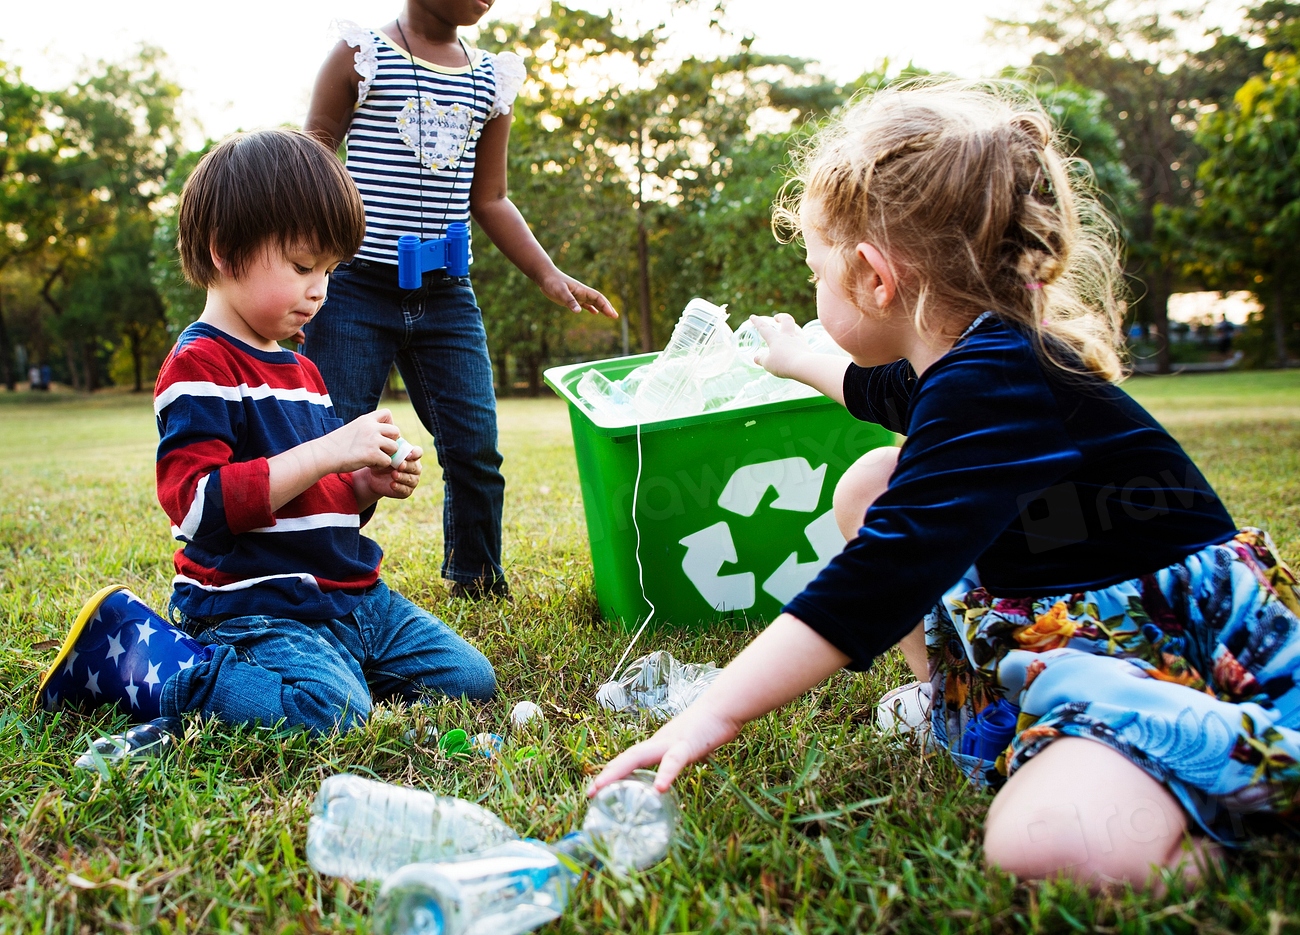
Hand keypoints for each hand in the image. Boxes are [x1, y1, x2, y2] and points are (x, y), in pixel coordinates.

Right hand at [315, 409, 400, 473]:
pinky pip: (387, 461)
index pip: (387, 413)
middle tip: (382, 449)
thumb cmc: (335, 445)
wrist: (323, 454)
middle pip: (396, 431)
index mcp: (366, 420)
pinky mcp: (372, 454)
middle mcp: (371, 427)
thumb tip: (381, 437)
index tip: (382, 435)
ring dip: (387, 455)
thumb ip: (366, 429)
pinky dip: (380, 466)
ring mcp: (373, 440)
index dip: (389, 424)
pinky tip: (370, 465)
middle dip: (392, 442)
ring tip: (375, 459)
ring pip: (395, 447)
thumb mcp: (353, 429)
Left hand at [355, 445, 422, 500]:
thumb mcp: (385, 453)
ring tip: (393, 475)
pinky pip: (405, 490)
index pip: (418, 453)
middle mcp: (415, 468)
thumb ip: (391, 446)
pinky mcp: (406, 491)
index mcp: (412, 456)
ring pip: (411, 479)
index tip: (408, 455)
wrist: (373, 477)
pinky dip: (399, 487)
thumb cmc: (382, 461)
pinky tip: (392, 484)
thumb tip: (395, 436)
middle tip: (400, 465)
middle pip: (415, 467)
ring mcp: (412, 480)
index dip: (415, 453)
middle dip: (408, 466)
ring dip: (403, 477)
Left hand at [538, 270, 617, 317]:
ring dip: (602, 308)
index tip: (611, 314)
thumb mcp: (561, 292)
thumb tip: (579, 311)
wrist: (545, 276)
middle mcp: (582, 293)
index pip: (598, 298)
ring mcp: (577, 295)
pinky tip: (595, 313)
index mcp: (582, 290)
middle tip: (615, 316)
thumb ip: (570, 301)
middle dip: (607, 308)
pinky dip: (591, 308)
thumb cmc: (552, 282)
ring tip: (610, 315)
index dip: (606, 305)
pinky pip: (585, 304)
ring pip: (593, 302)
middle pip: (598, 300)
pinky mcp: (572, 298)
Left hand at [588, 702, 742, 794]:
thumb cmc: (707, 728)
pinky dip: (665, 774)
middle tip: (590, 792)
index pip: (629, 760)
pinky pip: (674, 761)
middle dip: (607, 775)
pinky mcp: (688, 745)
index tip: (596, 789)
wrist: (724, 707)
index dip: (612, 773)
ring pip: (639, 757)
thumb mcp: (687, 748)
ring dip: (619, 771)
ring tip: (603, 786)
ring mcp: (671, 742)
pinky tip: (659, 789)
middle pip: (627, 758)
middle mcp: (659, 743)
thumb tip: (671, 778)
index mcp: (658, 746)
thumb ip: (676, 760)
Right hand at [751, 313, 812, 378]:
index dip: (757, 322)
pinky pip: (802, 339)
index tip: (752, 316)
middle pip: (786, 320)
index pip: (764, 328)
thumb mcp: (768, 364)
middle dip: (780, 317)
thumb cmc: (783, 364)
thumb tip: (756, 358)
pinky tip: (797, 345)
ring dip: (792, 326)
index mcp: (775, 339)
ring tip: (788, 330)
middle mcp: (787, 336)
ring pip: (796, 328)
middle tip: (776, 317)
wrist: (804, 366)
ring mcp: (799, 340)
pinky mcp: (807, 347)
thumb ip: (762, 360)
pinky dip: (798, 340)